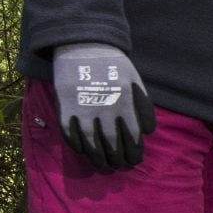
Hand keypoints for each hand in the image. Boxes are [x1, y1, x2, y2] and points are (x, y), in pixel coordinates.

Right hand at [51, 42, 155, 171]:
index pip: (132, 138)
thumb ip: (144, 107)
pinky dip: (77, 146)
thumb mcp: (136, 82)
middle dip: (117, 159)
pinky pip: (70, 134)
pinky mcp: (65, 108)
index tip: (133, 161)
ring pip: (92, 144)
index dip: (133, 153)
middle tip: (118, 166)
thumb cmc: (113, 65)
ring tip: (103, 165)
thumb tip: (147, 133)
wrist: (83, 46)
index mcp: (125, 104)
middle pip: (112, 144)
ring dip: (98, 158)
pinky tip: (84, 152)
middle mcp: (105, 110)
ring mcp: (83, 110)